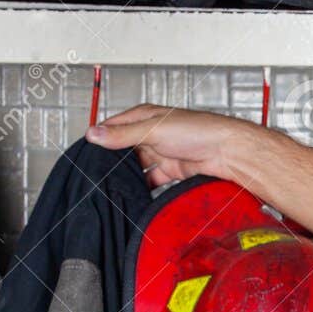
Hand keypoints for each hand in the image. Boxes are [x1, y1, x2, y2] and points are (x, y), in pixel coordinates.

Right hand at [86, 103, 254, 189]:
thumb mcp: (153, 130)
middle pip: (124, 149)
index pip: (114, 126)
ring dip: (129, 176)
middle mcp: (152, 133)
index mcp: (145, 117)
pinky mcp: (172, 171)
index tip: (85, 152)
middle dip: (113, 161)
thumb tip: (93, 134)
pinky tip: (135, 194)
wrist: (227, 152)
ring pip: (138, 167)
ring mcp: (162, 153)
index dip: (100, 138)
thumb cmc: (198, 130)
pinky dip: (144, 188)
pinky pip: (152, 181)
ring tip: (113, 187)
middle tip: (97, 174)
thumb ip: (123, 135)